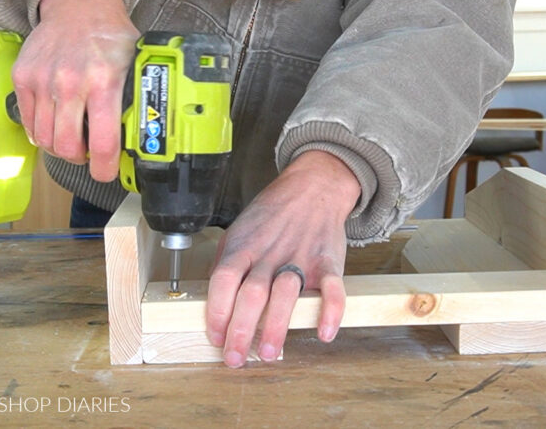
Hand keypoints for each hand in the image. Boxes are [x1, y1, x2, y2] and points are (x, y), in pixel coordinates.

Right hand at [12, 0, 139, 180]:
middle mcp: (71, 83)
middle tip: (89, 155)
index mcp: (105, 82)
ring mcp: (43, 81)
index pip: (102, 143)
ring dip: (60, 148)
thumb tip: (150, 135)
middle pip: (67, 148)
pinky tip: (56, 125)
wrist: (78, 5)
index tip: (107, 173)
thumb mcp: (135, 65)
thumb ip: (137, 99)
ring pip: (44, 140)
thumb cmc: (110, 37)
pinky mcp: (23, 78)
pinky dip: (41, 132)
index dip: (104, 168)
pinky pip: (28, 123)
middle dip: (80, 160)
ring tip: (73, 139)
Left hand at [206, 150, 360, 367]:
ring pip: (286, 293)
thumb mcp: (238, 230)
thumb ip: (227, 263)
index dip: (217, 311)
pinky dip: (330, 311)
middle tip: (236, 358)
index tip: (216, 337)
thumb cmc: (272, 214)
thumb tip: (213, 302)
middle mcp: (270, 253)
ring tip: (270, 352)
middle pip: (252, 293)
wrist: (311, 187)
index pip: (224, 280)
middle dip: (241, 329)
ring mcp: (300, 256)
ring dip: (276, 326)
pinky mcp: (327, 261)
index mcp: (244, 246)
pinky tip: (324, 332)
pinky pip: (332, 288)